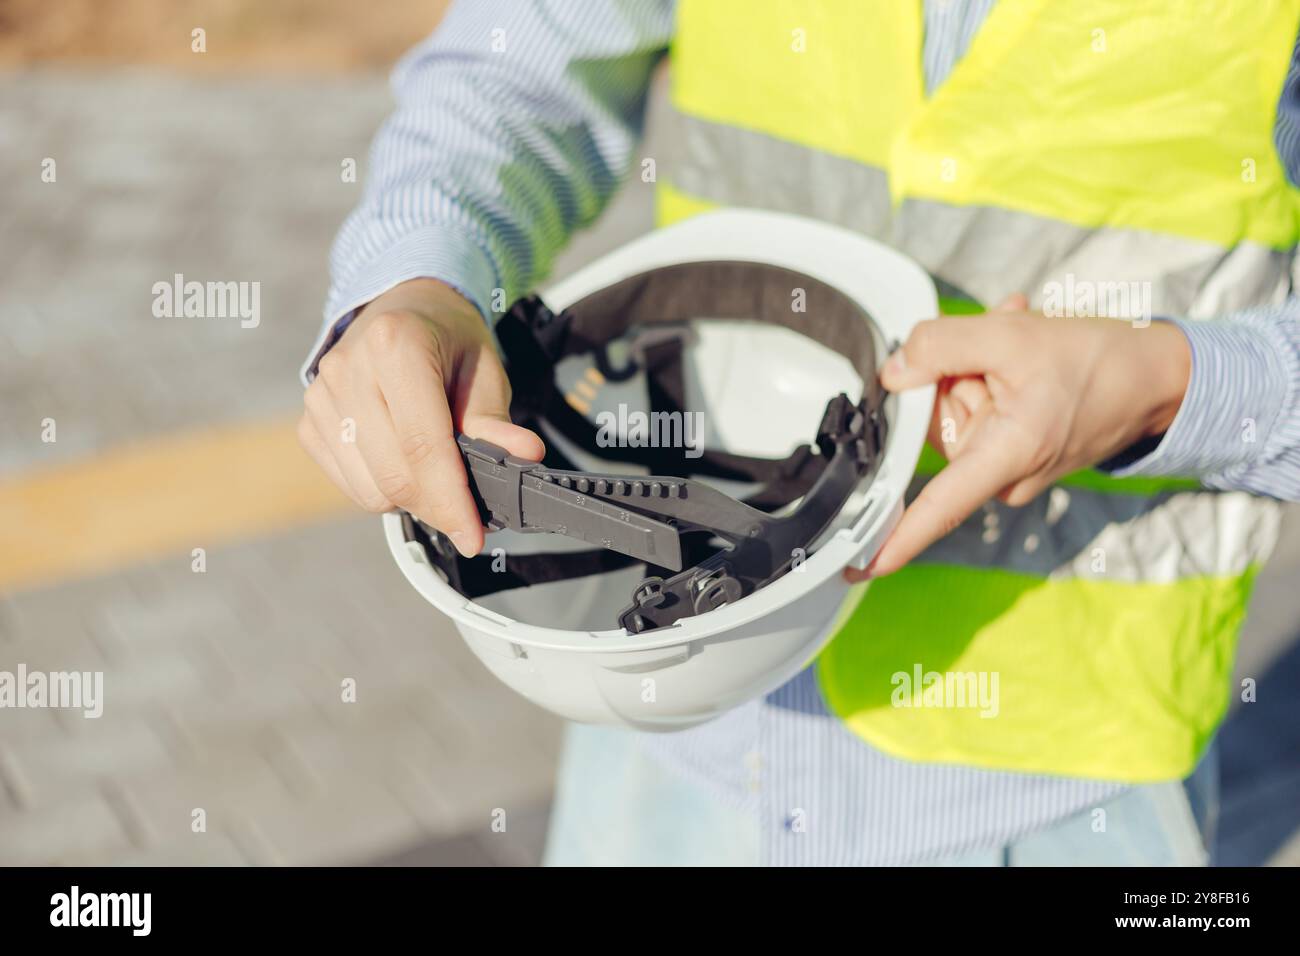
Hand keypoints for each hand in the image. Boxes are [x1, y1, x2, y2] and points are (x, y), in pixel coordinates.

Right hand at [298, 278, 543, 555]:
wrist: (403, 307)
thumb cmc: (448, 340)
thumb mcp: (484, 370)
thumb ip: (496, 420)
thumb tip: (524, 457)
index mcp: (396, 345)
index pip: (423, 444)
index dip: (450, 499)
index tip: (473, 535)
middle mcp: (348, 369)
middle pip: (394, 475)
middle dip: (436, 505)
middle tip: (466, 506)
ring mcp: (321, 397)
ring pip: (369, 489)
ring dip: (410, 499)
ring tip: (435, 471)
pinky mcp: (310, 422)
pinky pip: (349, 484)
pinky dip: (382, 489)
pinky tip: (404, 462)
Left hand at [845, 295, 1189, 580]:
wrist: (1163, 377)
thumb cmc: (1101, 361)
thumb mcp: (1012, 334)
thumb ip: (942, 347)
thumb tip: (895, 373)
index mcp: (1006, 456)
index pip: (937, 508)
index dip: (893, 539)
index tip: (856, 566)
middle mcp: (1007, 476)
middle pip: (940, 429)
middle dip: (957, 377)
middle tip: (995, 349)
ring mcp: (1013, 469)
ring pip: (960, 414)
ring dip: (977, 370)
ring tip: (1016, 343)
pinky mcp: (1019, 456)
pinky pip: (983, 416)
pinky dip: (992, 380)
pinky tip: (1019, 354)